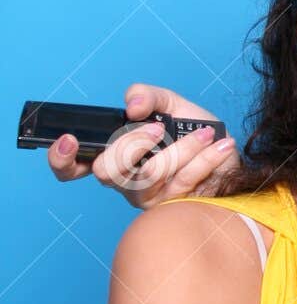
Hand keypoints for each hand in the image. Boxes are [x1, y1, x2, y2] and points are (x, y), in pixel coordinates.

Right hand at [46, 84, 237, 209]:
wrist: (228, 157)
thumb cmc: (194, 131)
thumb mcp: (170, 104)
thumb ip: (148, 95)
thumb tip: (132, 106)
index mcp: (113, 156)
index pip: (71, 169)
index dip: (62, 159)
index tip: (70, 140)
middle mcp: (124, 181)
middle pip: (108, 172)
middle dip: (133, 145)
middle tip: (157, 130)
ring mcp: (147, 198)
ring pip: (151, 174)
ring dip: (182, 148)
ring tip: (205, 133)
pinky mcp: (172, 208)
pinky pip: (184, 181)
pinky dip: (205, 158)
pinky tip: (220, 145)